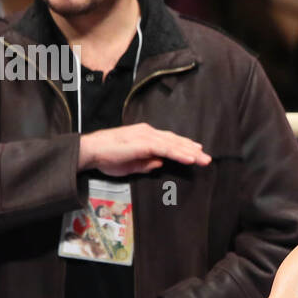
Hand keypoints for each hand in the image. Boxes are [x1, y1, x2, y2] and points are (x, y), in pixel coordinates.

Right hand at [79, 122, 210, 175]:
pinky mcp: (143, 143)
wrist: (89, 151)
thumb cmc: (106, 157)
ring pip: (173, 144)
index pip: (168, 141)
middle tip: (207, 158)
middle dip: (192, 150)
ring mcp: (145, 136)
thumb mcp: (131, 165)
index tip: (197, 152)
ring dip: (190, 152)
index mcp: (145, 136)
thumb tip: (161, 164)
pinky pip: (165, 149)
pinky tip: (190, 159)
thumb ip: (146, 164)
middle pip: (174, 141)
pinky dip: (179, 153)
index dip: (183, 146)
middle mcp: (147, 132)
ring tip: (203, 160)